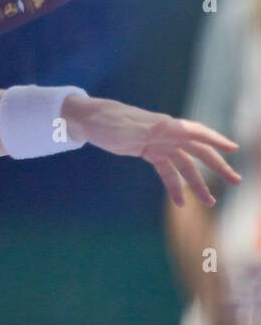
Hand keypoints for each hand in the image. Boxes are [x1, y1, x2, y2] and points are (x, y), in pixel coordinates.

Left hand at [63, 95, 240, 206]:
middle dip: (217, 167)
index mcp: (166, 125)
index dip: (216, 140)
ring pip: (184, 166)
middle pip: (198, 152)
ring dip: (197, 184)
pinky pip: (167, 171)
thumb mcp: (131, 126)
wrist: (89, 121)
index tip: (234, 149)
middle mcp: (167, 134)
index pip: (197, 132)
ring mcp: (159, 144)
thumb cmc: (109, 121)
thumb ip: (155, 128)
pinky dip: (173, 186)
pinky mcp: (149, 152)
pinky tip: (180, 202)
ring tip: (209, 203)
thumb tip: (175, 126)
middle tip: (236, 181)